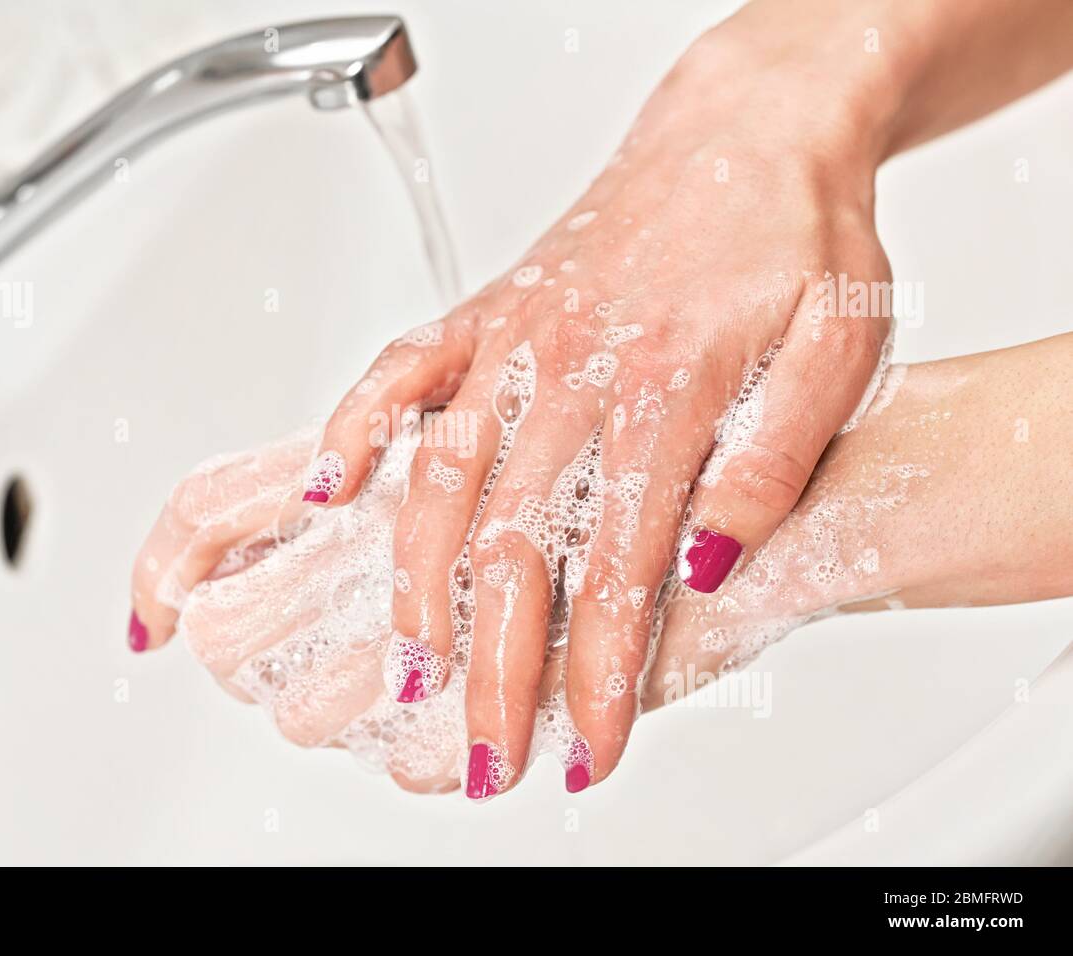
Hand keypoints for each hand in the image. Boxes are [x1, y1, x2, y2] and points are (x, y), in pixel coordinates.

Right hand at [305, 24, 893, 794]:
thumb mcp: (840, 345)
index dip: (596, 673)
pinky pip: (398, 371)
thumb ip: (772, 460)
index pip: (618, 568)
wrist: (746, 131)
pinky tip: (324, 488)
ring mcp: (516, 342)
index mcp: (666, 394)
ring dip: (418, 580)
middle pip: (515, 547)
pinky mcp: (485, 312)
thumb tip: (705, 564)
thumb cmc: (792, 235)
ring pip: (442, 476)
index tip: (585, 750)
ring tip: (411, 664)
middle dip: (497, 665)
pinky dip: (351, 427)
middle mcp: (572, 374)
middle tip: (487, 752)